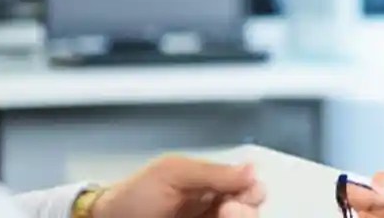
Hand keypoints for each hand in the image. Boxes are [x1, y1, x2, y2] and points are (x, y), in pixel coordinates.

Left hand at [91, 155, 265, 217]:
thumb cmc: (131, 197)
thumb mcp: (171, 173)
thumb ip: (212, 172)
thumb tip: (251, 170)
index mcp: (213, 185)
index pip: (252, 187)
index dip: (251, 190)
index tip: (237, 194)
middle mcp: (215, 208)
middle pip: (252, 210)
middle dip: (247, 210)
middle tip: (225, 211)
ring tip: (220, 217)